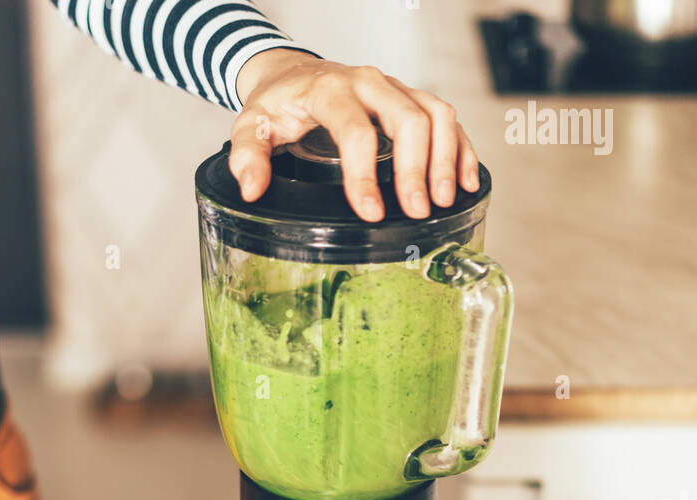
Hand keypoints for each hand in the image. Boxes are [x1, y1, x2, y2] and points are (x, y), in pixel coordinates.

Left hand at [232, 50, 478, 221]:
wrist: (292, 74)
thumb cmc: (278, 104)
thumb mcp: (252, 126)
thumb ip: (247, 155)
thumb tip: (252, 189)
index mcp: (331, 91)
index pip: (356, 132)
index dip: (365, 175)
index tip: (371, 212)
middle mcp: (369, 83)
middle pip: (408, 118)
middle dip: (417, 168)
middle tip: (417, 210)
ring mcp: (394, 89)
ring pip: (435, 113)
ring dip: (446, 157)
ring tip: (445, 200)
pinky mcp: (410, 99)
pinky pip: (446, 117)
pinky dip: (461, 148)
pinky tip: (465, 181)